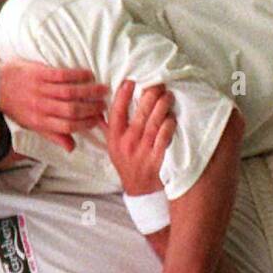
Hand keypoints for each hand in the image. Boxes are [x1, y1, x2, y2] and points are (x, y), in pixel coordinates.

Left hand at [0, 60, 109, 151]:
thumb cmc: (15, 105)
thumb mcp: (31, 124)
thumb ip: (53, 135)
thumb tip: (72, 148)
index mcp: (39, 121)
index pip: (68, 126)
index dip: (86, 124)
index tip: (98, 120)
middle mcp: (40, 106)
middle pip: (72, 110)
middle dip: (92, 108)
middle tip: (104, 105)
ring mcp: (39, 89)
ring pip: (70, 92)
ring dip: (90, 91)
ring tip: (103, 90)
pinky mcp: (38, 72)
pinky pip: (62, 75)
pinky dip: (78, 75)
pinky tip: (89, 75)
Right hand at [105, 79, 175, 195]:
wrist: (140, 191)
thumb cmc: (128, 164)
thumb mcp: (113, 147)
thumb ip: (109, 127)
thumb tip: (100, 105)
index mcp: (114, 138)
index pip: (116, 112)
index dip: (123, 95)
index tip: (130, 80)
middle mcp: (127, 143)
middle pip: (139, 114)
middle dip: (150, 95)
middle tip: (159, 84)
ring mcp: (142, 152)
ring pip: (153, 123)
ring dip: (162, 107)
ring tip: (169, 96)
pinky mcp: (157, 160)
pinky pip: (164, 138)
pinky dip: (169, 126)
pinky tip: (173, 117)